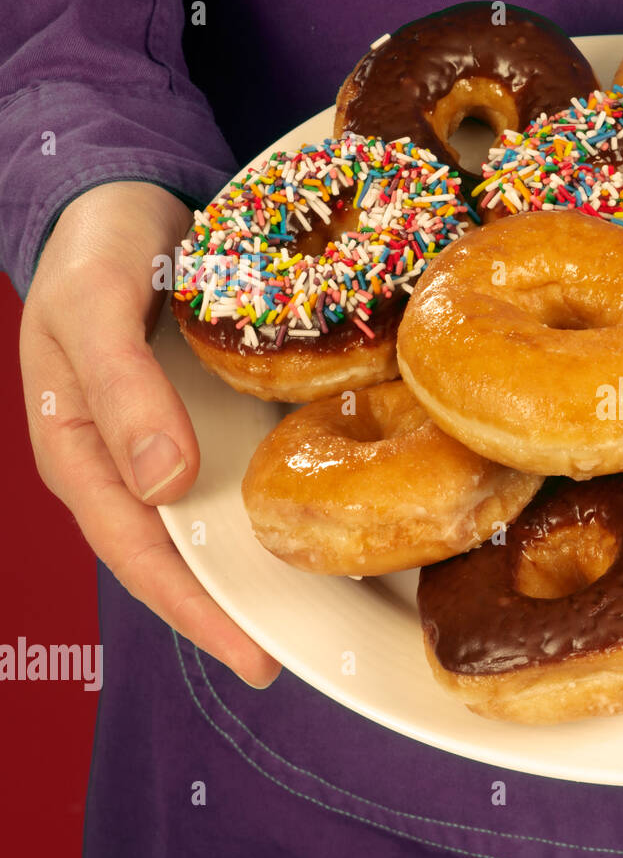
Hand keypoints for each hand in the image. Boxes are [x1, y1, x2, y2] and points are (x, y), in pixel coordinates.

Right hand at [19, 181, 280, 687]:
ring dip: (248, 571)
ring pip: (204, 525)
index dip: (191, 609)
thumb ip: (122, 391)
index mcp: (80, 452)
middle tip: (285, 658)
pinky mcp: (201, 416)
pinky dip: (261, 509)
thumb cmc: (97, 250)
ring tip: (308, 614)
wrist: (126, 198)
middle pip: (172, 557)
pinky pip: (230, 478)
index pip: (137, 553)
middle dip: (222, 612)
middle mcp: (123, 461)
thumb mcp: (96, 310)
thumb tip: (162, 485)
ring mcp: (162, 442)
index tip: (250, 654)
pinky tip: (306, 524)